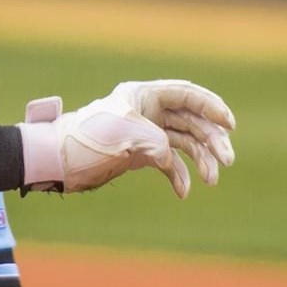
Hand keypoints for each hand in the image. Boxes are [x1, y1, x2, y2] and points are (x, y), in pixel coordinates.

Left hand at [19, 79, 235, 196]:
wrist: (57, 160)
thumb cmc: (87, 139)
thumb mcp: (126, 136)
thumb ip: (158, 143)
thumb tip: (171, 160)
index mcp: (144, 95)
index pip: (188, 95)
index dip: (212, 107)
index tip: (230, 125)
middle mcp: (149, 111)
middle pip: (192, 121)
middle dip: (212, 140)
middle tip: (227, 161)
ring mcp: (146, 133)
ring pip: (185, 143)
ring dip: (201, 161)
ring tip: (212, 180)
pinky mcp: (140, 155)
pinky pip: (169, 163)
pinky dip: (178, 176)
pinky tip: (184, 191)